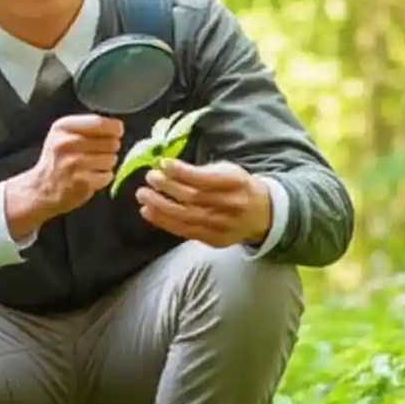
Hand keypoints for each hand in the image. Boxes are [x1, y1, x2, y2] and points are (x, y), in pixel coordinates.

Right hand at [4, 114, 122, 236]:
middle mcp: (66, 144)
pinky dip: (104, 177)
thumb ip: (87, 126)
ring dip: (107, 164)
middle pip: (110, 142)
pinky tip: (91, 177)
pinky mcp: (81, 182)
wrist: (41, 189)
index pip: (99, 122)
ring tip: (93, 166)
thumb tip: (117, 127)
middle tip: (100, 152)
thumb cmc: (57, 159)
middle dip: (111, 148)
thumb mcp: (63, 134)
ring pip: (111, 159)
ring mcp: (74, 164)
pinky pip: (107, 176)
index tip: (117, 132)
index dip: (114, 128)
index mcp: (63, 127)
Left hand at [137, 160, 271, 247]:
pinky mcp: (214, 240)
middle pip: (192, 198)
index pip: (204, 178)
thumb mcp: (228, 170)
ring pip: (185, 217)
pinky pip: (184, 231)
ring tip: (143, 195)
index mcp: (236, 182)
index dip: (181, 172)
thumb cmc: (237, 186)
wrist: (262, 215)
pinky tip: (148, 212)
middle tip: (149, 177)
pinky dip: (163, 222)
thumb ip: (201, 170)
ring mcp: (222, 226)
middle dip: (167, 187)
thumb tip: (165, 167)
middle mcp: (230, 206)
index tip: (163, 163)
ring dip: (159, 206)